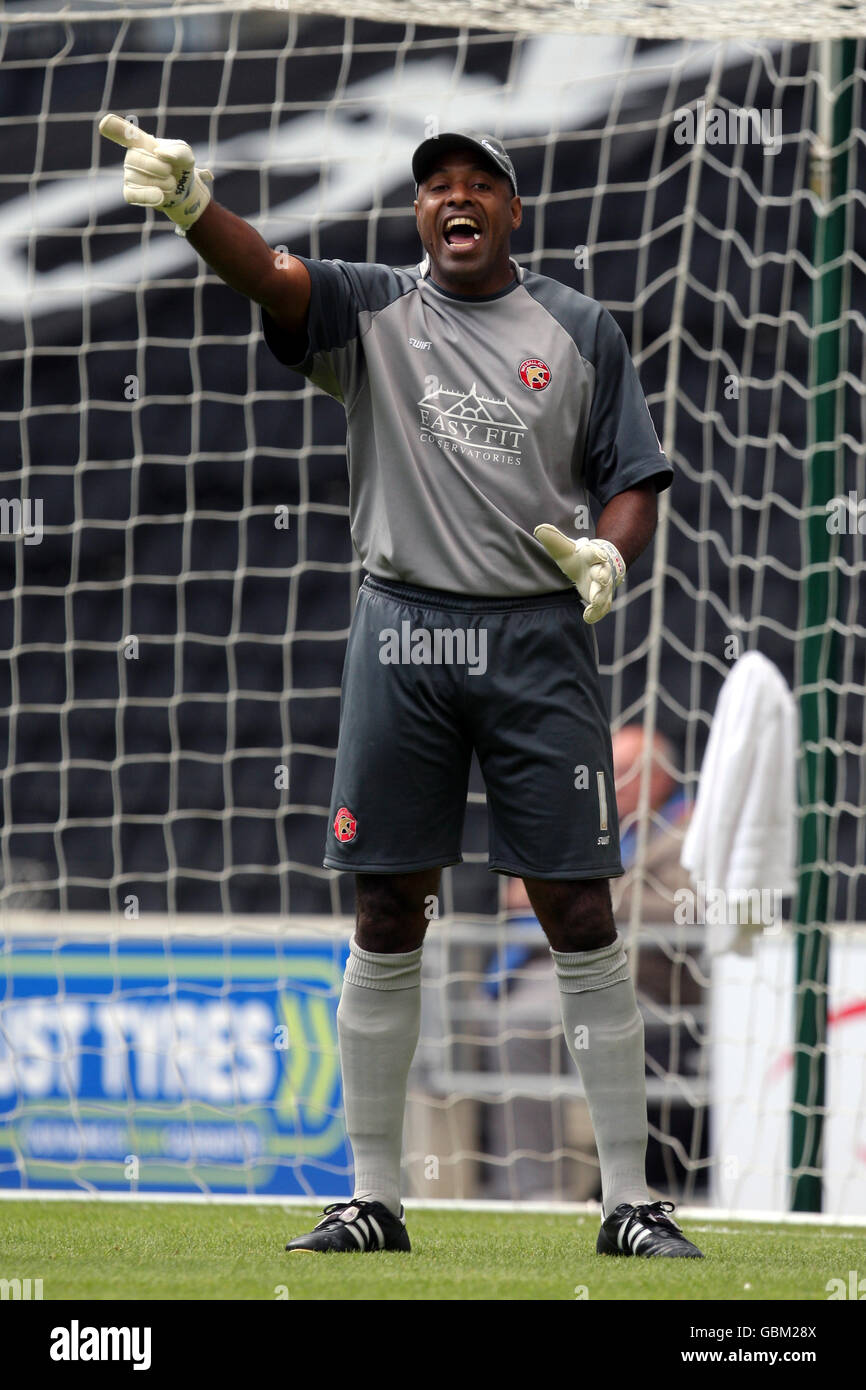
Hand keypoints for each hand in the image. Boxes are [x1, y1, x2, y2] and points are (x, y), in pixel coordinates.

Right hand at [99, 113, 212, 235]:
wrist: (183, 189)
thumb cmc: (180, 166)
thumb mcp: (185, 154)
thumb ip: (178, 151)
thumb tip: (160, 153)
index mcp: (141, 141)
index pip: (125, 133)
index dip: (114, 127)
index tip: (105, 123)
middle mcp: (131, 156)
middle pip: (138, 159)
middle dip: (160, 168)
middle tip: (170, 171)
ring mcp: (129, 175)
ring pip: (142, 180)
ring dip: (163, 184)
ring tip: (169, 183)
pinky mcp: (130, 192)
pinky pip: (133, 195)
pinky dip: (149, 197)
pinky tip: (159, 196)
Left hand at [534, 525, 625, 623]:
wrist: (596, 566)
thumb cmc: (578, 558)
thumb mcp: (566, 549)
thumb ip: (554, 540)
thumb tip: (539, 528)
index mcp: (593, 556)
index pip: (596, 553)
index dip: (596, 553)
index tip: (596, 552)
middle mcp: (601, 570)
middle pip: (604, 573)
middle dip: (602, 576)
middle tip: (599, 578)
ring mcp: (604, 586)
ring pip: (605, 592)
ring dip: (600, 597)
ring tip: (594, 602)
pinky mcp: (603, 599)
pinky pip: (602, 607)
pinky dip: (596, 613)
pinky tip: (588, 617)